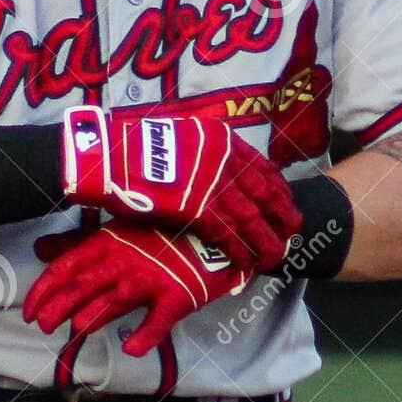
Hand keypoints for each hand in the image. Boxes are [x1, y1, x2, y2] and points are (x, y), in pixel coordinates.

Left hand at [25, 225, 247, 355]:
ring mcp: (150, 280)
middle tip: (43, 326)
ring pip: (116, 300)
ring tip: (77, 329)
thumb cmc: (156, 237)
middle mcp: (124, 260)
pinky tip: (131, 349)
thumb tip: (39, 250)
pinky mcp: (175, 298)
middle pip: (85, 285)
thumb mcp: (113, 233)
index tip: (28, 310)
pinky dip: (146, 335)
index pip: (67, 267)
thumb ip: (75, 243)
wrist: (207, 238)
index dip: (44, 290)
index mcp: (106, 243)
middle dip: (59, 306)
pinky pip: (159, 319)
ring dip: (95, 315)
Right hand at [61, 106, 300, 271]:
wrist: (107, 155)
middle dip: (283, 214)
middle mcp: (223, 158)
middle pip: (265, 191)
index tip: (285, 201)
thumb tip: (209, 166)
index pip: (260, 165)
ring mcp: (212, 182)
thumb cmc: (130, 148)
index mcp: (219, 138)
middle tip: (294, 231)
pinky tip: (247, 264)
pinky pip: (228, 234)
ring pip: (252, 217)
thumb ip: (200, 152)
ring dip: (267, 240)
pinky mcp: (197, 207)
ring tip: (276, 257)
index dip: (277, 188)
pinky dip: (240, 251)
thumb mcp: (175, 137)